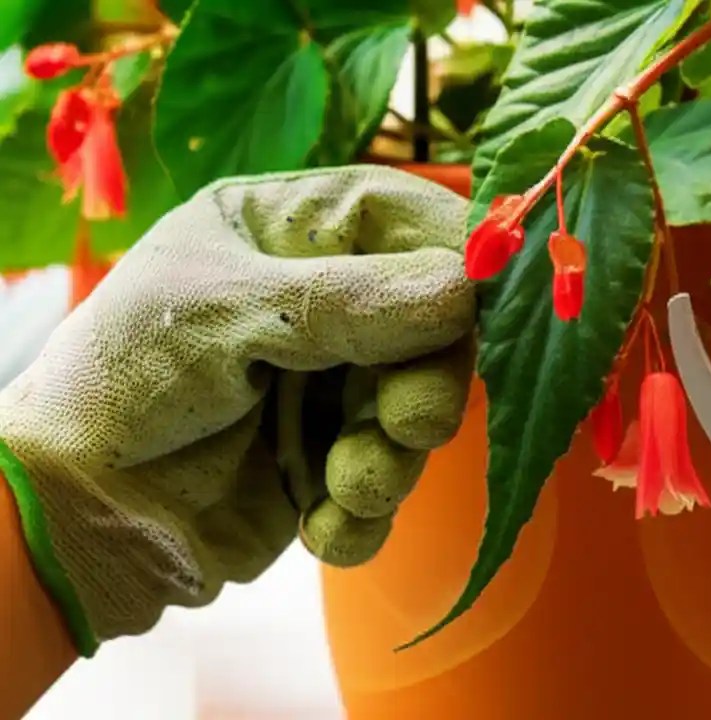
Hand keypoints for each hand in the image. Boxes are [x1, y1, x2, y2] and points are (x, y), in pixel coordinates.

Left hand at [0, 165, 475, 655]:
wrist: (72, 515)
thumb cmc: (123, 379)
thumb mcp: (225, 316)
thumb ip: (348, 303)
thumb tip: (465, 289)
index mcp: (288, 232)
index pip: (404, 223)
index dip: (456, 259)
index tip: (480, 305)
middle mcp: (322, 304)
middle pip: (435, 328)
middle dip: (428, 386)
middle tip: (407, 426)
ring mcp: (330, 387)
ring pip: (420, 414)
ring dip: (392, 459)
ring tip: (341, 484)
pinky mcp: (330, 465)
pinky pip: (388, 488)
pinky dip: (366, 515)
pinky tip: (322, 526)